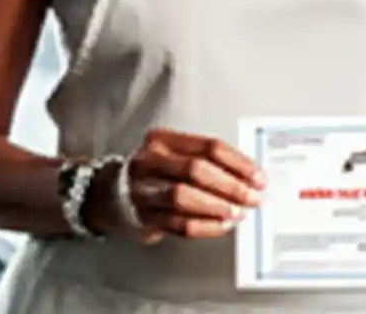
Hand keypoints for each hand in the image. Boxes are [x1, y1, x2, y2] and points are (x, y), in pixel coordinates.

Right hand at [85, 128, 266, 242]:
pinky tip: (221, 226)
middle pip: (197, 170)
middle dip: (231, 186)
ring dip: (216, 206)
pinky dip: (204, 226)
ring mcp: (142, 190)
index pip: (209, 147)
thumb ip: (208, 162)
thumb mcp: (176, 155)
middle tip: (253, 197)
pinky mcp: (142, 217)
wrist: (107, 195)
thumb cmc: (155, 173)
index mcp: (164, 140)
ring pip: (183, 196)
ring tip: (238, 213)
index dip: (239, 163)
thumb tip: (251, 177)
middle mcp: (150, 161)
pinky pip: (177, 224)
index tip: (259, 177)